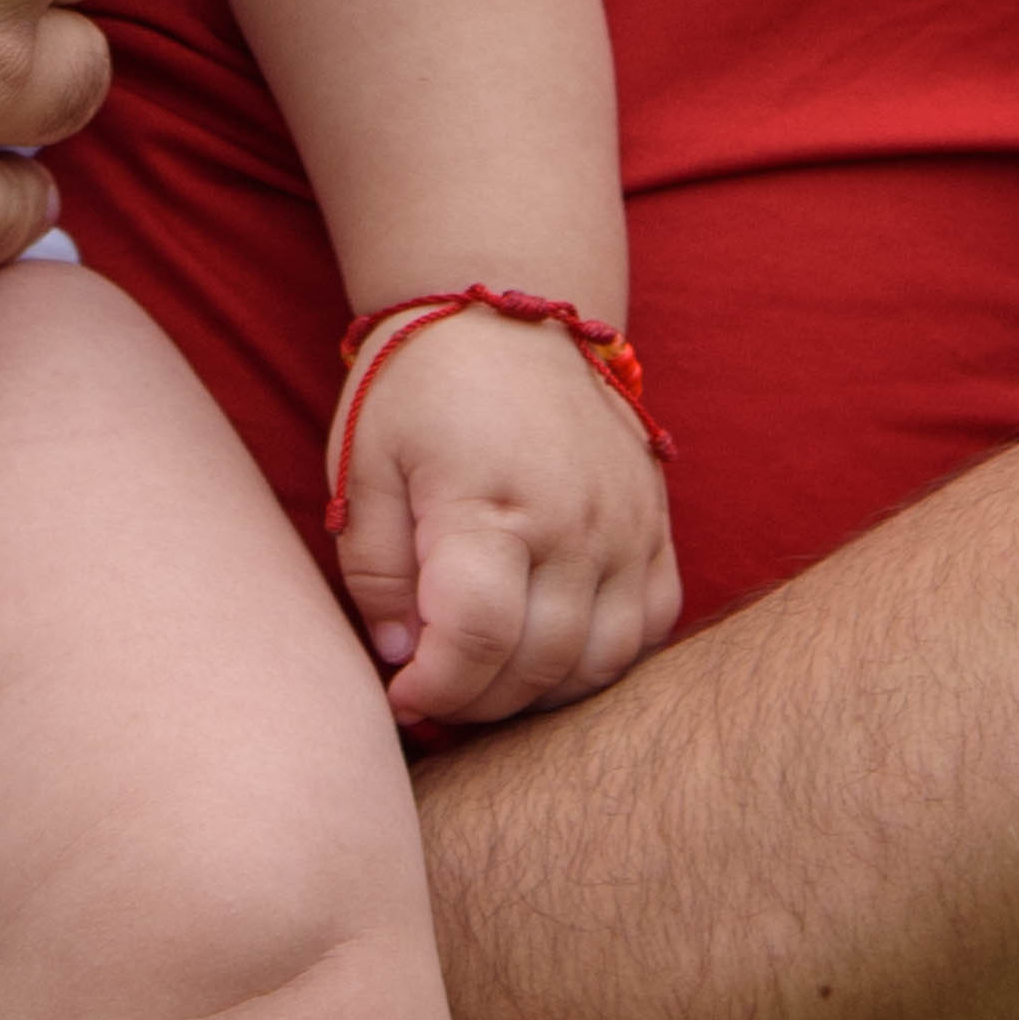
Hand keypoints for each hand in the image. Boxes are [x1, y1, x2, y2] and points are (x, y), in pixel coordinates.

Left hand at [332, 308, 679, 731]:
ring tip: (489, 674)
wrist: (506, 317)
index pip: (477, 637)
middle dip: (477, 702)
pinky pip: (651, 626)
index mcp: (488, 502)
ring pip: (602, 661)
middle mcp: (572, 521)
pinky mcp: (656, 525)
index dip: (435, 691)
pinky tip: (551, 649)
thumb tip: (403, 657)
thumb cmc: (420, 393)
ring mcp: (626, 526)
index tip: (402, 696)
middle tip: (437, 690)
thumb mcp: (362, 468)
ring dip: (540, 692)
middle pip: (539, 664)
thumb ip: (375, 571)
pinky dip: (604, 659)